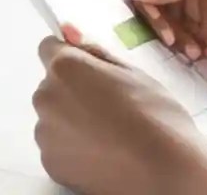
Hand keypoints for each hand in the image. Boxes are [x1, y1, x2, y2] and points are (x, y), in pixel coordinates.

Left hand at [33, 25, 206, 194]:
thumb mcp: (133, 72)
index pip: (49, 48)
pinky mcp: (50, 163)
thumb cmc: (155, 112)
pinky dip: (73, 146)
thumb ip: (97, 55)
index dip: (70, 55)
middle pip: (52, 85)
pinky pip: (57, 145)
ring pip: (54, 117)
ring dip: (71, 119)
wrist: (161, 168)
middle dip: (72, 89)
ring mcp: (44, 134)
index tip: (89, 69)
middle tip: (108, 104)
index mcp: (66, 68)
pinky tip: (102, 151)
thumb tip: (73, 38)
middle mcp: (46, 97)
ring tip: (108, 132)